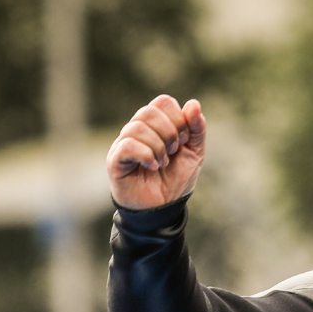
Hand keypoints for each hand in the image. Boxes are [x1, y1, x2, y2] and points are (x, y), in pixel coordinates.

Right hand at [106, 95, 206, 209]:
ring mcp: (124, 143)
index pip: (163, 102)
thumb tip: (193, 104)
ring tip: (162, 164)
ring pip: (138, 128)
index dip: (178, 118)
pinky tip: (152, 167)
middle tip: (173, 152)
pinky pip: (128, 145)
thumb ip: (197, 130)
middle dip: (170, 133)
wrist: (163, 209)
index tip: (183, 140)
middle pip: (149, 111)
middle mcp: (137, 130)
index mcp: (155, 125)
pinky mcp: (115, 160)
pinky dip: (146, 155)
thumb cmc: (175, 180)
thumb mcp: (194, 154)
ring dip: (158, 148)